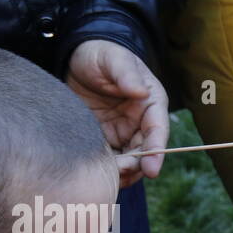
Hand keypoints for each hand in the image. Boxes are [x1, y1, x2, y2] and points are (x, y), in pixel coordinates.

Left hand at [66, 40, 169, 186]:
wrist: (75, 59)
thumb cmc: (100, 54)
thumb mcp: (113, 58)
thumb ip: (126, 73)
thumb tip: (140, 91)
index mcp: (151, 104)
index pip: (158, 131)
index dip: (156, 152)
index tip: (152, 169)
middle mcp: (141, 122)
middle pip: (145, 151)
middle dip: (136, 166)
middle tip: (120, 173)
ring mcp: (123, 132)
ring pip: (130, 160)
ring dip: (123, 172)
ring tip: (109, 177)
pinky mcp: (106, 138)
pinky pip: (111, 159)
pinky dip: (107, 169)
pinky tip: (98, 174)